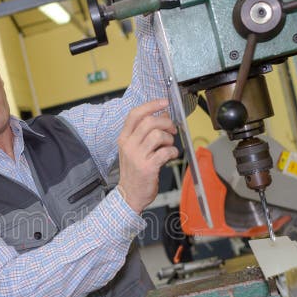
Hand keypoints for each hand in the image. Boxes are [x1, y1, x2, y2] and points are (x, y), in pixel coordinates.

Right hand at [116, 99, 177, 213]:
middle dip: (165, 123)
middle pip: (149, 121)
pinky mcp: (147, 167)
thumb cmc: (134, 171)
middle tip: (171, 130)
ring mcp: (137, 156)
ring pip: (157, 135)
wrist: (129, 194)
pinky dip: (172, 152)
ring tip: (168, 146)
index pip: (135, 114)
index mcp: (124, 138)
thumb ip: (146, 132)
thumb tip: (163, 115)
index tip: (164, 102)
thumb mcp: (135, 149)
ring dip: (168, 139)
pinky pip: (165, 152)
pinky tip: (171, 155)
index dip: (151, 105)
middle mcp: (128, 145)